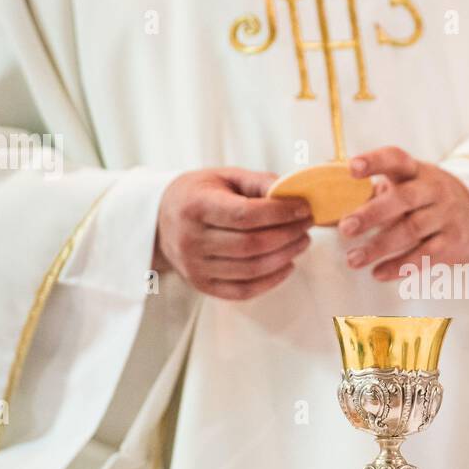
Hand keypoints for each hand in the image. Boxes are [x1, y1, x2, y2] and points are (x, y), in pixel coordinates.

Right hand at [155, 168, 311, 300]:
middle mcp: (191, 240)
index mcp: (196, 206)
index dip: (280, 213)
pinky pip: (243, 290)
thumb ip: (259, 182)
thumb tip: (294, 193)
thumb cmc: (199, 194)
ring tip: (301, 242)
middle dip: (288, 235)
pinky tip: (287, 265)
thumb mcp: (224, 177)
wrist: (160, 220)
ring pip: (251, 269)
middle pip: (251, 245)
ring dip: (285, 257)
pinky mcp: (202, 285)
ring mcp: (195, 267)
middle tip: (307, 226)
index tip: (304, 209)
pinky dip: (271, 281)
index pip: (245, 215)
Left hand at [338, 147, 468, 280]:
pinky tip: (378, 273)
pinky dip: (400, 266)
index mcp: (417, 171)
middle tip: (345, 228)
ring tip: (353, 259)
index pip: (396, 159)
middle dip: (372, 214)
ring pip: (411, 230)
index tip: (351, 168)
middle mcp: (433, 190)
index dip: (374, 162)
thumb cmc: (429, 197)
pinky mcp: (453, 242)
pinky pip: (425, 255)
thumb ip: (381, 188)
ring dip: (379, 246)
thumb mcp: (412, 182)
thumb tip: (334, 194)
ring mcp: (445, 216)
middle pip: (403, 199)